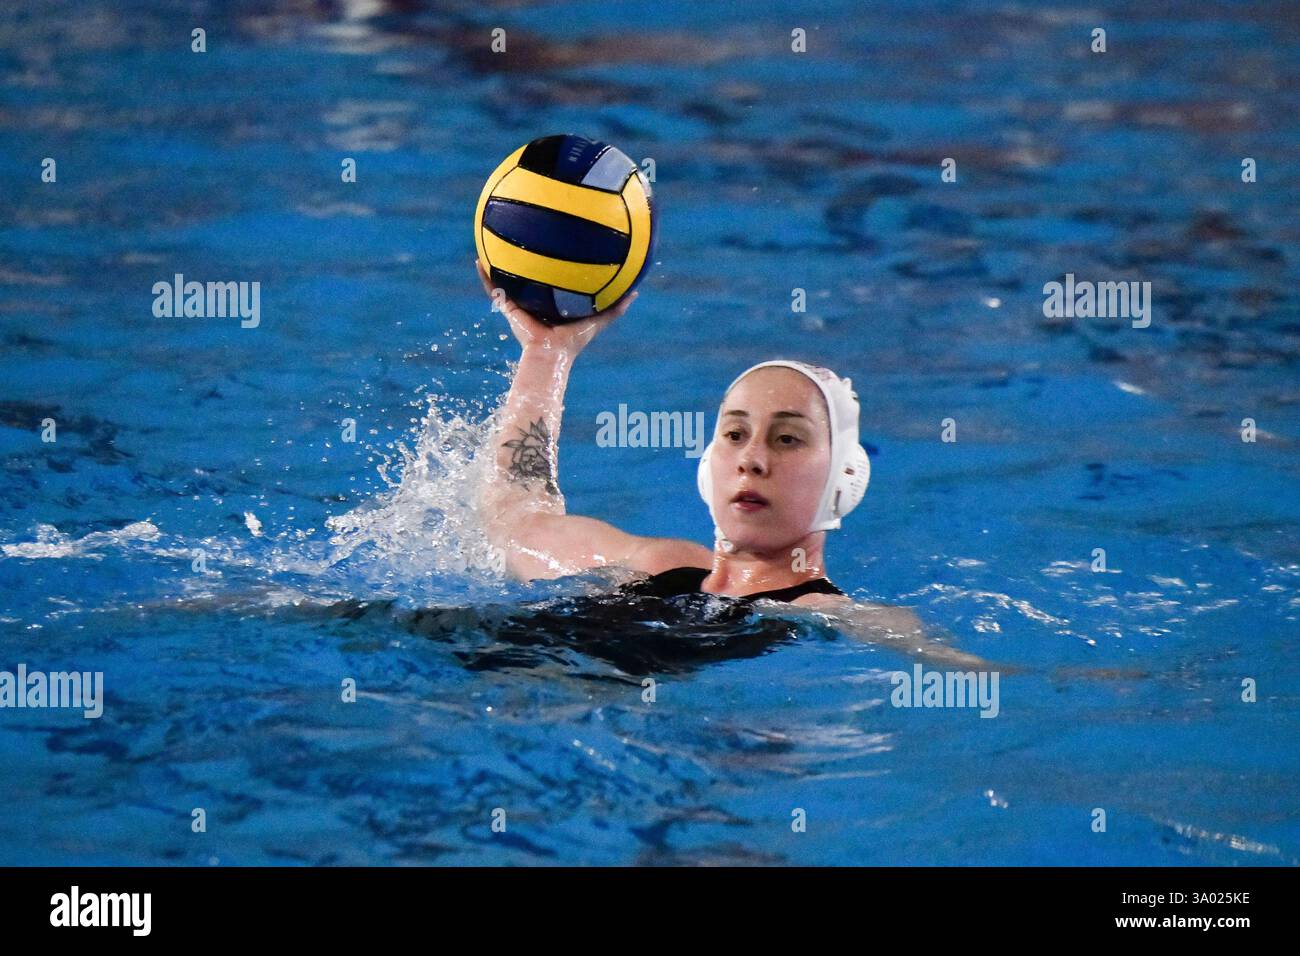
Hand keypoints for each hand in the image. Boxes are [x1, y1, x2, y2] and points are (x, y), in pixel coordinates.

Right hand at [475, 258, 635, 356]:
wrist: (552, 353)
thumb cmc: (575, 341)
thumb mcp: (599, 320)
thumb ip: (616, 308)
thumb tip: (636, 292)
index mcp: (553, 304)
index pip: (551, 282)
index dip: (551, 267)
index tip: (554, 248)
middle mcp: (535, 303)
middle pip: (528, 279)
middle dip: (525, 262)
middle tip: (524, 238)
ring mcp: (519, 305)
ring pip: (507, 281)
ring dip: (500, 265)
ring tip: (494, 243)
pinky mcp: (508, 308)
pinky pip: (493, 289)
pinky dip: (485, 277)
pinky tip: (479, 261)